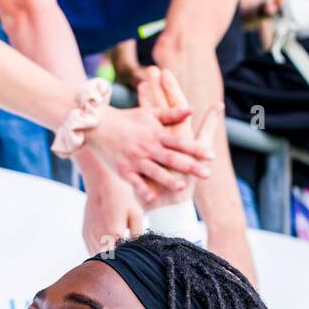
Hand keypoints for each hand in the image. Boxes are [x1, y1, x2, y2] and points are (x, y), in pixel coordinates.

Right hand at [81, 167, 142, 254]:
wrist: (100, 182)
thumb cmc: (121, 196)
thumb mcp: (136, 214)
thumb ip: (138, 235)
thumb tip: (140, 251)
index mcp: (112, 233)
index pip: (120, 259)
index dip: (128, 262)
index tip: (135, 260)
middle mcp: (98, 237)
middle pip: (108, 261)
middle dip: (118, 262)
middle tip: (128, 259)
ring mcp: (90, 236)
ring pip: (99, 258)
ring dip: (108, 258)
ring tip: (119, 252)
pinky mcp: (85, 235)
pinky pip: (92, 251)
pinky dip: (101, 252)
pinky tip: (110, 245)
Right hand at [84, 77, 212, 205]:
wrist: (97, 125)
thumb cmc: (126, 120)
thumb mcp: (148, 114)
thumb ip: (170, 114)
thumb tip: (191, 109)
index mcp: (156, 134)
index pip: (180, 143)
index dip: (196, 149)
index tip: (211, 156)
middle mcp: (148, 147)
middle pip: (172, 158)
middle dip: (190, 166)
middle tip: (207, 174)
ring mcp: (135, 159)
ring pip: (155, 171)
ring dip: (168, 179)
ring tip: (182, 187)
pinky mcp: (123, 170)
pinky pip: (134, 182)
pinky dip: (142, 190)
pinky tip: (152, 198)